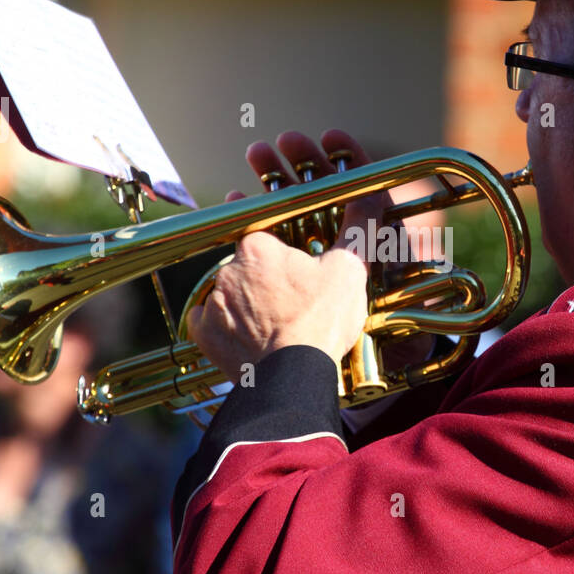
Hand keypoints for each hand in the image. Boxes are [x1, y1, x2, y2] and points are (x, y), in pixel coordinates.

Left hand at [197, 129, 434, 381]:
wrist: (294, 377)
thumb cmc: (322, 322)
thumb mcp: (349, 270)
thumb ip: (357, 228)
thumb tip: (370, 197)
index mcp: (259, 247)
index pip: (266, 234)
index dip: (281, 248)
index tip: (288, 261)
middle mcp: (228, 269)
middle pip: (247, 265)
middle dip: (265, 278)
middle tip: (290, 300)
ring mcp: (212, 302)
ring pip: (229, 293)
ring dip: (246, 302)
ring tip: (274, 324)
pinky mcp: (203, 332)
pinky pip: (209, 321)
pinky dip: (226, 327)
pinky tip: (249, 337)